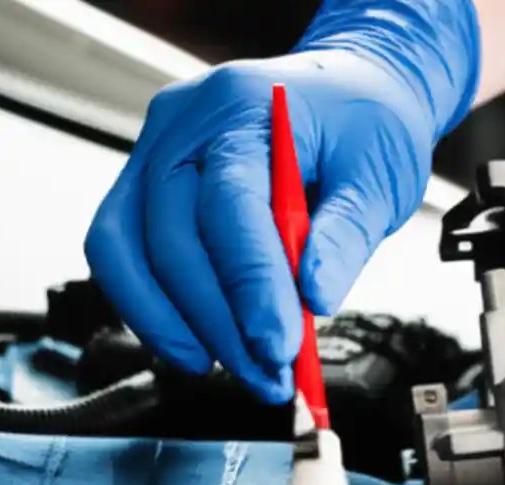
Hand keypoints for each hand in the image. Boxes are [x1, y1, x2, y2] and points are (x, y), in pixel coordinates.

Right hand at [84, 1, 477, 401]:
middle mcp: (182, 125)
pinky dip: (156, 310)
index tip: (280, 345)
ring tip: (240, 370)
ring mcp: (153, 153)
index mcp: (243, 106)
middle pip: (171, 237)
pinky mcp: (146, 188)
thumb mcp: (379, 174)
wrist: (350, 90)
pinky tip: (203, 346)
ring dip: (176, 327)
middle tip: (270, 375)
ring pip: (126, 252)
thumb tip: (316, 299)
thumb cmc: (366, 123)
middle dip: (220, 322)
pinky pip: (125, 257)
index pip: (230, 204)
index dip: (251, 285)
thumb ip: (346, 234)